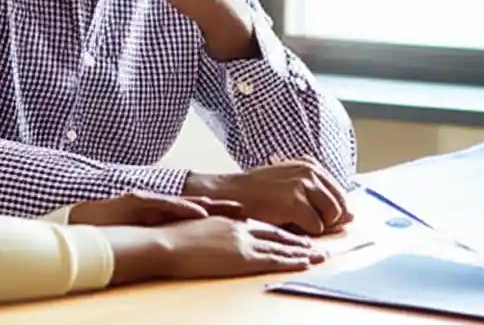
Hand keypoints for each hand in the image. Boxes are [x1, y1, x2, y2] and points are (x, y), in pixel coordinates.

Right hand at [68, 191, 243, 225]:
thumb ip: (163, 239)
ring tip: (230, 210)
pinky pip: (163, 204)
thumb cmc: (111, 231)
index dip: (220, 216)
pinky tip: (199, 212)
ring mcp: (148, 200)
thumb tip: (185, 252)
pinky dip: (182, 208)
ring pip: (184, 202)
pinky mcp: (136, 199)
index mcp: (162, 215)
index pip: (195, 215)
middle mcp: (159, 205)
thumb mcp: (143, 236)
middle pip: (196, 205)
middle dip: (222, 207)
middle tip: (246, 211)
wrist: (80, 221)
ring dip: (208, 206)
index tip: (244, 220)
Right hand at [157, 216, 325, 278]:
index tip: (294, 236)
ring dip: (302, 253)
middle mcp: (241, 228)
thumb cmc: (172, 236)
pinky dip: (291, 261)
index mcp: (230, 220)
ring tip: (318, 256)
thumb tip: (219, 229)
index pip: (263, 226)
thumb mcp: (197, 226)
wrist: (165, 241)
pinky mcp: (242, 257)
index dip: (280, 232)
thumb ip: (213, 226)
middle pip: (277, 235)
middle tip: (316, 247)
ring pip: (281, 248)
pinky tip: (304, 263)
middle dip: (298, 242)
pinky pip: (273, 260)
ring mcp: (243, 242)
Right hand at [184, 156, 352, 235]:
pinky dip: (307, 233)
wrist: (230, 193)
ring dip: (319, 226)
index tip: (324, 221)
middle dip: (330, 221)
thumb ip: (320, 197)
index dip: (335, 212)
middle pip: (340, 205)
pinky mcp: (294, 201)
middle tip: (309, 226)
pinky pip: (316, 226)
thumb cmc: (259, 193)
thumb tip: (353, 217)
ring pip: (331, 216)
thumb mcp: (291, 185)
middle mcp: (310, 171)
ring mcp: (302, 185)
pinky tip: (289, 227)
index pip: (340, 192)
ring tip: (298, 225)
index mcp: (311, 165)